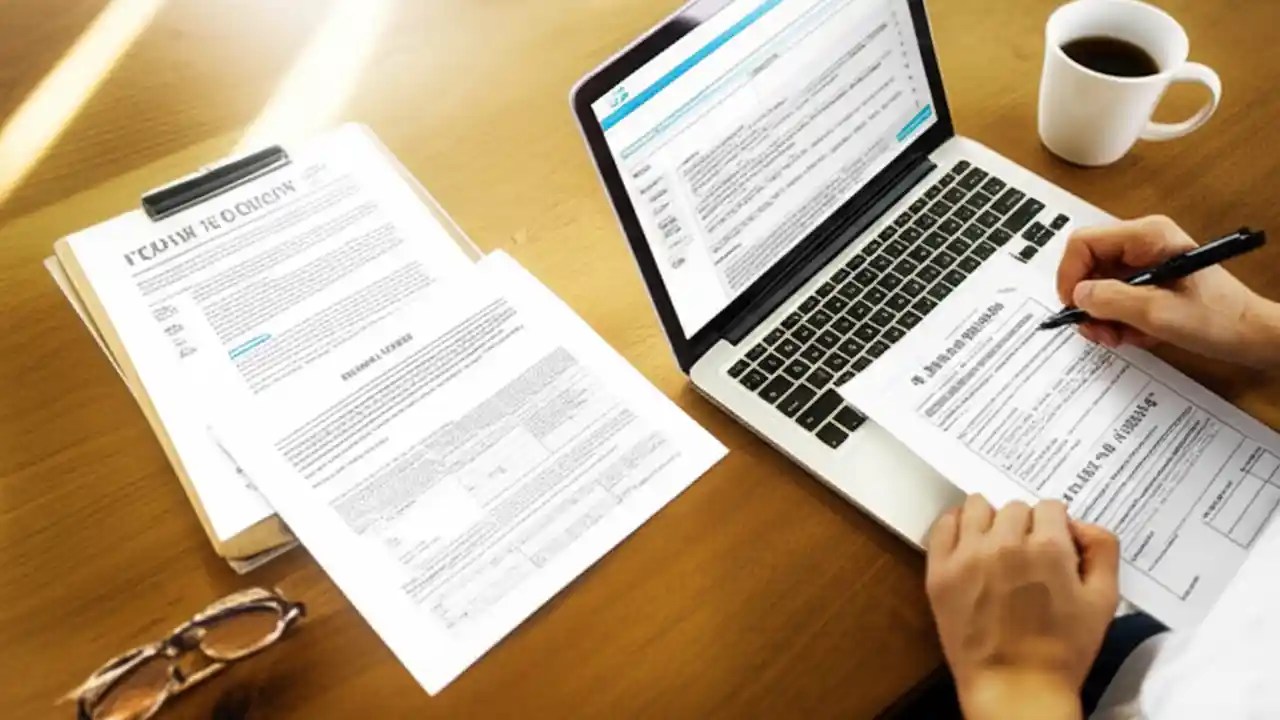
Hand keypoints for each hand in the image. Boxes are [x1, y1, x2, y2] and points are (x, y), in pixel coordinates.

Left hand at [926, 495, 1119, 719]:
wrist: (1016, 687)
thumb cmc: (1064, 649)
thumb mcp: (1104, 600)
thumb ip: (1102, 550)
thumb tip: (1079, 525)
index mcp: (1048, 547)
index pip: (1050, 507)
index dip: (1055, 526)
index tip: (1054, 546)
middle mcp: (1005, 542)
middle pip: (1016, 508)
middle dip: (1026, 526)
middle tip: (1028, 554)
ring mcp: (967, 555)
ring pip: (978, 507)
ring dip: (991, 520)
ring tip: (997, 545)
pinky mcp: (940, 570)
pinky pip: (944, 525)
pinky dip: (957, 526)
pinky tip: (969, 544)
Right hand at [1056, 215, 1279, 366]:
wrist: (1249, 334)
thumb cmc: (1218, 318)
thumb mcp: (1157, 313)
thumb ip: (1112, 301)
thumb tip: (1078, 295)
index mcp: (1147, 236)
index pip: (1083, 243)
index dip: (1070, 276)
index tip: (1073, 307)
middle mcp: (1143, 242)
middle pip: (1088, 266)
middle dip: (1089, 303)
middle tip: (1099, 331)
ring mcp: (1145, 261)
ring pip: (1098, 286)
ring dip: (1103, 317)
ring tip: (1120, 337)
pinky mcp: (1148, 280)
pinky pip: (1115, 297)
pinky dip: (1118, 320)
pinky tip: (1135, 333)